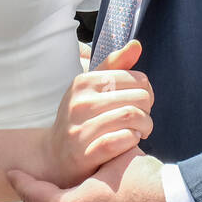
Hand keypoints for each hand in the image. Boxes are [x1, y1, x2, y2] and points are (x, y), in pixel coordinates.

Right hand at [42, 40, 153, 187]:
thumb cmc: (80, 118)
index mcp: (84, 82)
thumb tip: (137, 45)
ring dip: (145, 126)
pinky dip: (132, 140)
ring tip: (142, 131)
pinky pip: (121, 140)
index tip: (142, 102)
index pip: (135, 78)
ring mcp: (80, 129)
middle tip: (144, 119)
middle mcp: (80, 102)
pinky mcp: (84, 153)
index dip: (147, 90)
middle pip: (138, 98)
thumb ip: (115, 66)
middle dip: (148, 110)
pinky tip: (130, 142)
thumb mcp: (91, 88)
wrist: (53, 156)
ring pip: (131, 117)